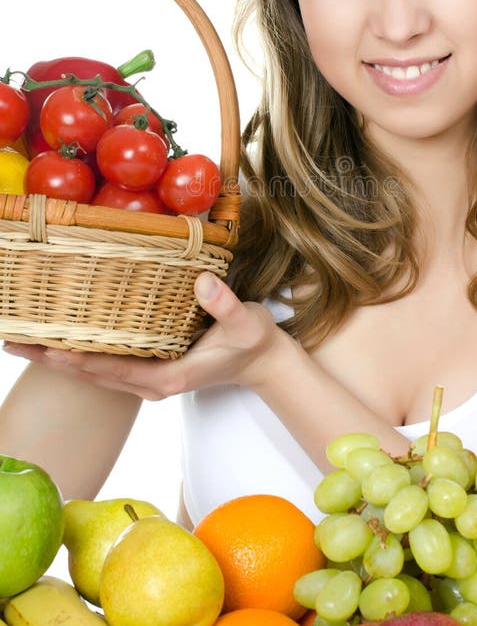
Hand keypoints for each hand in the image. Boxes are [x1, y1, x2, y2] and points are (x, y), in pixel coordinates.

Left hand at [2, 273, 290, 400]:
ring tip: (20, 339)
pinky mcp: (148, 370)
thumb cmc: (252, 341)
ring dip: (57, 357)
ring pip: (93, 372)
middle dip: (51, 358)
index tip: (47, 346)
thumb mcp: (245, 322)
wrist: (261, 360)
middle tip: (12, 339)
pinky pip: (105, 365)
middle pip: (91, 374)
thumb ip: (225, 305)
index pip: (113, 370)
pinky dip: (78, 354)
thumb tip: (202, 283)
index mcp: (168, 377)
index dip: (78, 359)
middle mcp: (151, 384)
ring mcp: (147, 379)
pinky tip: (58, 340)